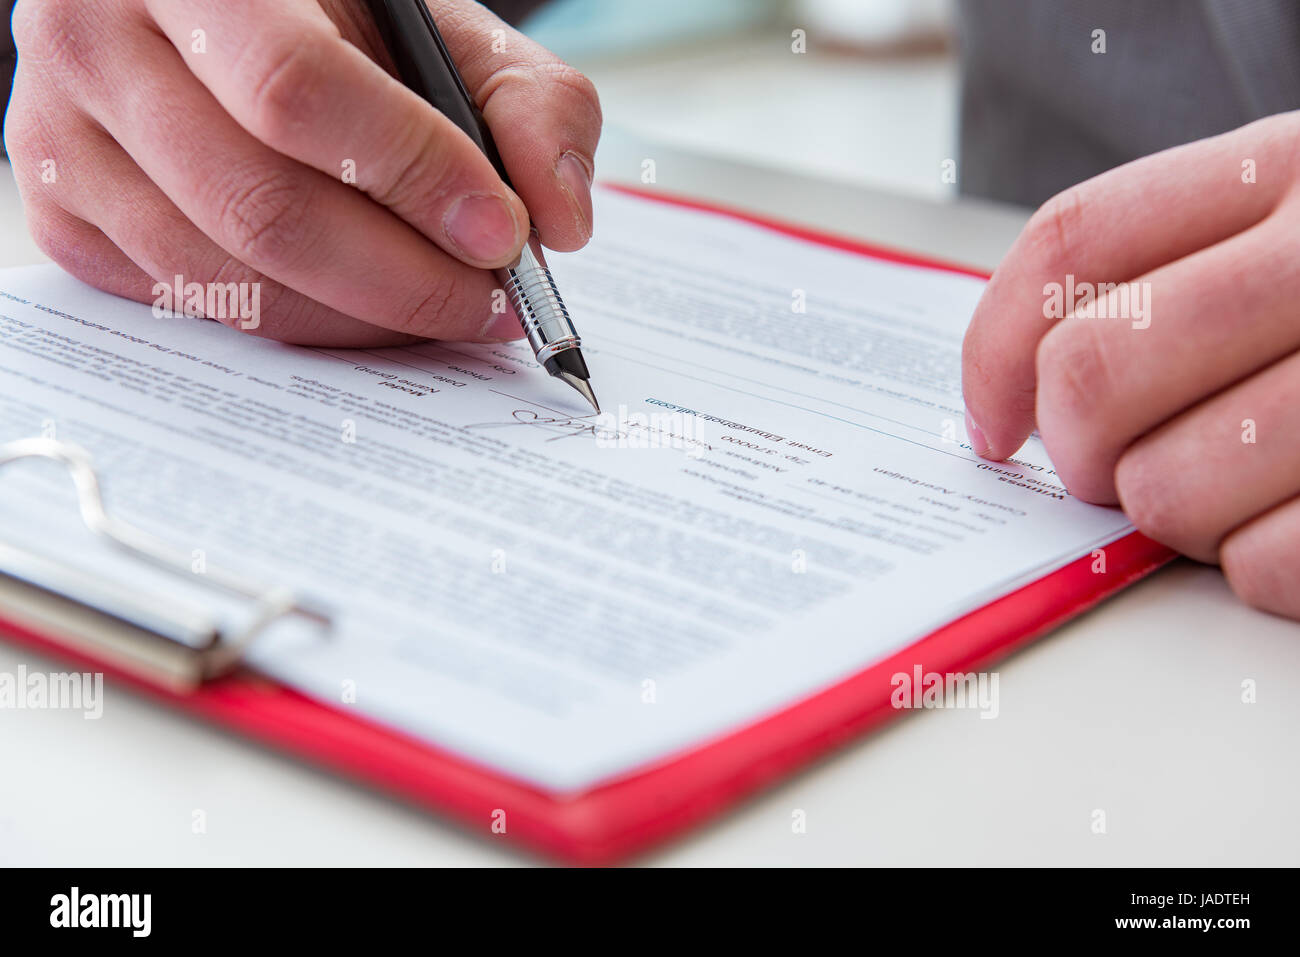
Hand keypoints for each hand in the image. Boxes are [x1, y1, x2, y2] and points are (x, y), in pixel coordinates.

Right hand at [4, 0, 600, 344]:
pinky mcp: (69, 224)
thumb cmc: (330, 20)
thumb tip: (561, 219)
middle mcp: (97, 45)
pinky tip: (364, 301)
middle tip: (492, 300)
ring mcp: (62, 143)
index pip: (296, 91)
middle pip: (261, 208)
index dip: (414, 176)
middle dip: (404, 279)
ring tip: (444, 304)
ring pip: (231, 280)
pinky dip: (305, 325)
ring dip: (363, 318)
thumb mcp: (440, 28)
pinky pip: (201, 312)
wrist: (211, 18)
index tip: (506, 235)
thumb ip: (529, 103)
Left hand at [961, 112, 1299, 619]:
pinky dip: (1261, 566)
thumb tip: (1025, 390)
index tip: (993, 425)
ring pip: (1167, 489)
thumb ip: (1174, 269)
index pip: (1076, 242)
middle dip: (1078, 451)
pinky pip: (1265, 568)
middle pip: (1096, 371)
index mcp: (1293, 168)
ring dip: (1175, 514)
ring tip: (1240, 485)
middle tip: (1109, 470)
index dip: (996, 349)